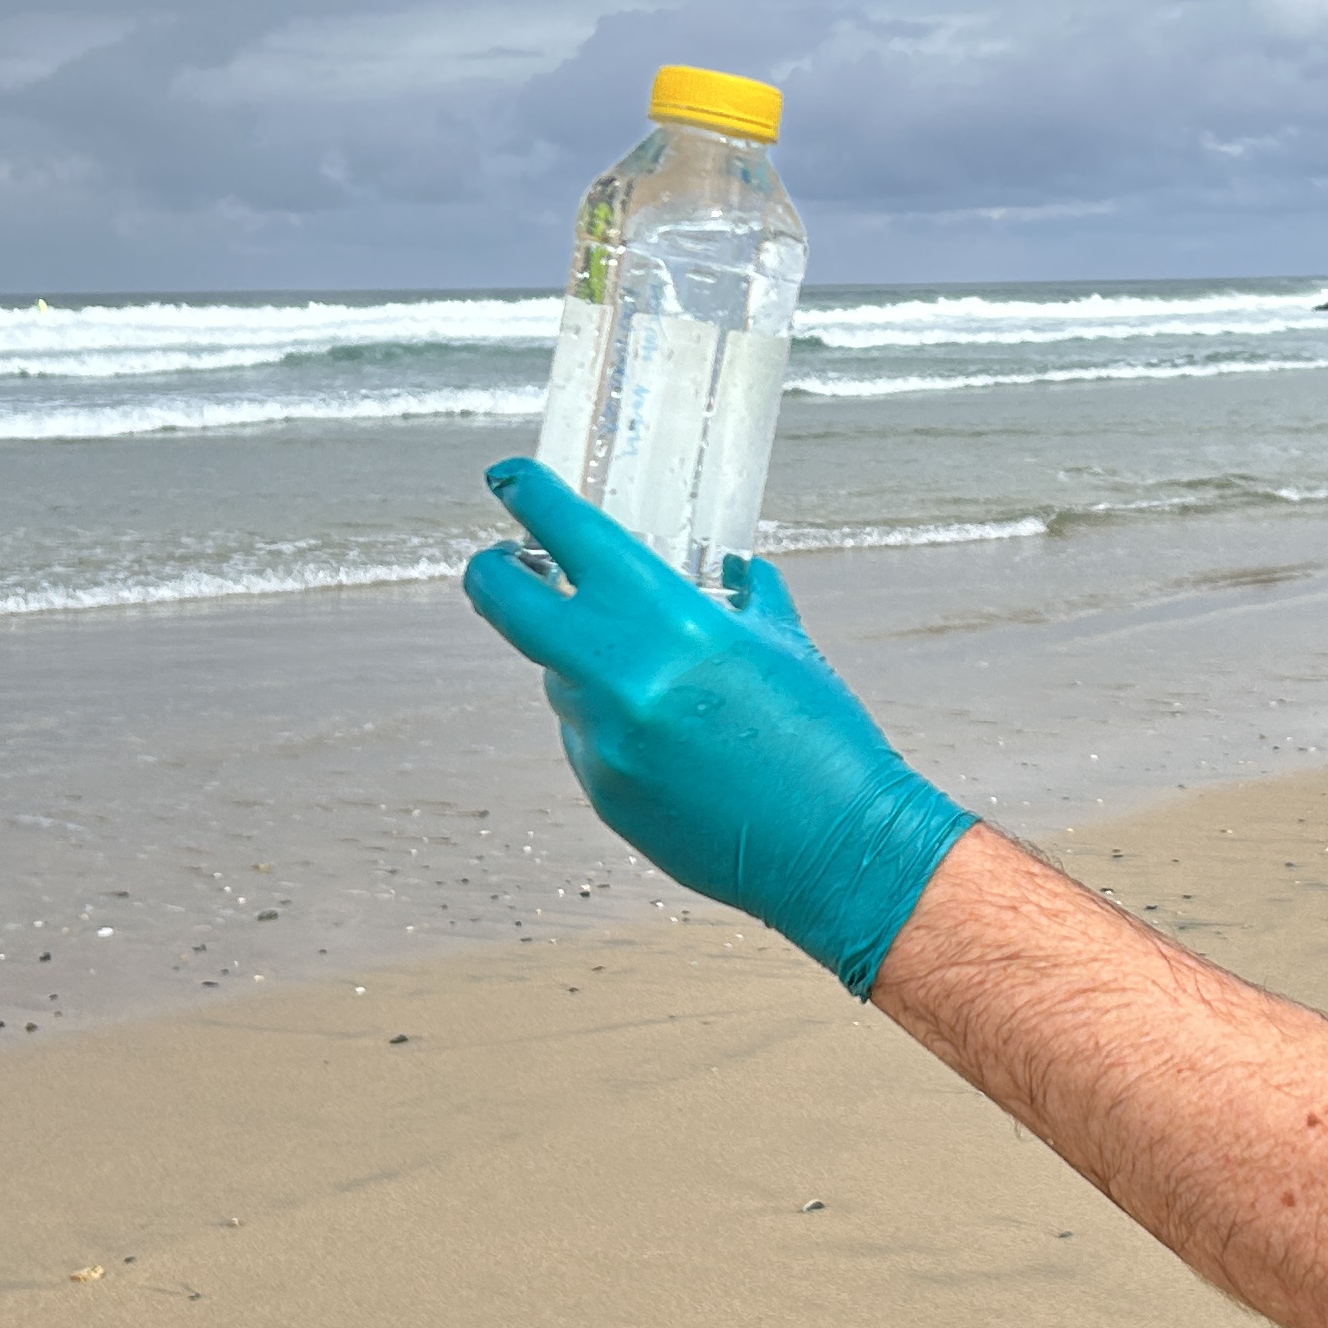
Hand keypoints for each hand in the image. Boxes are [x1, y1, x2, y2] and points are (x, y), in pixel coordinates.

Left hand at [463, 461, 976, 995]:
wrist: (837, 848)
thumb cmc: (824, 736)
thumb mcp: (786, 647)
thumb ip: (750, 600)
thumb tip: (735, 570)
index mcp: (669, 619)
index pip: (570, 535)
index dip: (527, 496)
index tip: (509, 478)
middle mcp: (619, 674)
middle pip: (509, 606)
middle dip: (490, 575)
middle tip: (494, 560)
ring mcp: (603, 738)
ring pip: (560, 679)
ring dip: (586, 668)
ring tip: (664, 688)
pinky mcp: (602, 792)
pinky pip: (587, 738)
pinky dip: (614, 727)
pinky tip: (676, 748)